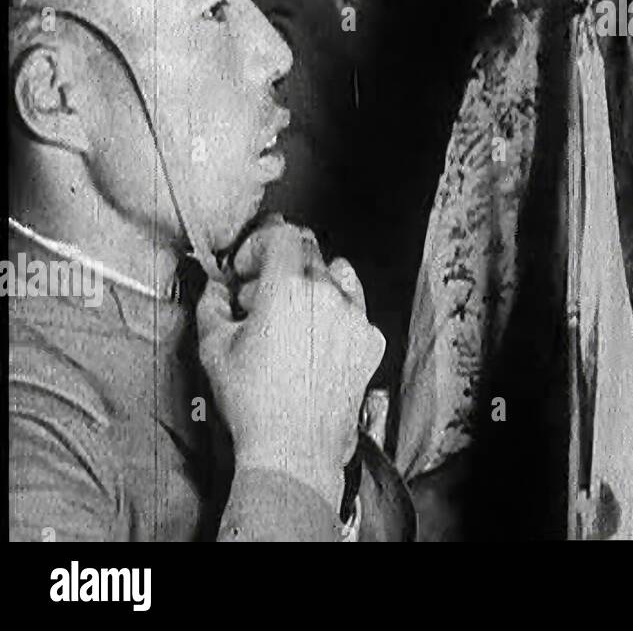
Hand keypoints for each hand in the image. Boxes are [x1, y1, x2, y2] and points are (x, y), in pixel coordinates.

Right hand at [197, 232, 385, 507]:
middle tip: (260, 297)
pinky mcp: (371, 341)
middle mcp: (329, 296)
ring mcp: (355, 317)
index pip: (281, 235)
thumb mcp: (214, 348)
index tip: (245, 269)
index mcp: (289, 288)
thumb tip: (215, 290)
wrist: (295, 447)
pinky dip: (337, 316)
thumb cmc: (255, 402)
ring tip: (292, 316)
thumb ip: (211, 305)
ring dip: (314, 285)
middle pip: (309, 253)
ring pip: (339, 276)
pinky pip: (357, 310)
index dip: (257, 246)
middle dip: (280, 266)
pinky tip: (315, 342)